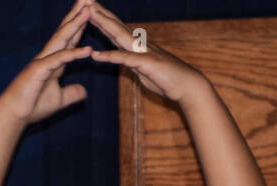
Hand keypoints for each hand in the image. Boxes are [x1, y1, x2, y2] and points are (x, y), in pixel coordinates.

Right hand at [0, 1, 91, 124]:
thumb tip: (84, 92)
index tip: (91, 10)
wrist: (13, 116)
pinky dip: (73, 54)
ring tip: (88, 9)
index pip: (69, 39)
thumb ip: (71, 94)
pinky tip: (87, 49)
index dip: (80, 25)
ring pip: (61, 39)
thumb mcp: (58, 100)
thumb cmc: (31, 107)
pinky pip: (58, 60)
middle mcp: (47, 57)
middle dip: (77, 14)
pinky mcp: (38, 70)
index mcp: (53, 62)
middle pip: (65, 32)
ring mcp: (42, 62)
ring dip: (75, 24)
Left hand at [87, 3, 207, 103]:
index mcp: (136, 46)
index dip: (102, 18)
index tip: (88, 8)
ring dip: (104, 24)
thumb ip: (131, 63)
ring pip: (120, 35)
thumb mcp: (143, 69)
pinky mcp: (147, 64)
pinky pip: (125, 59)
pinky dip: (111, 56)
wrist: (188, 86)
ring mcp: (144, 52)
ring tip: (89, 14)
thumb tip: (123, 60)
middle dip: (100, 13)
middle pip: (116, 26)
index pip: (115, 29)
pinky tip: (96, 55)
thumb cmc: (166, 79)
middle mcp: (139, 44)